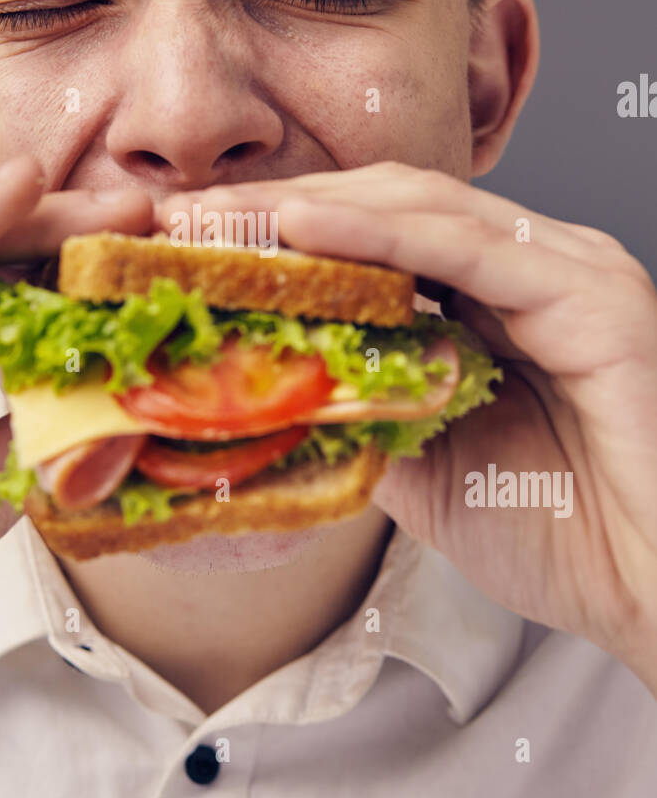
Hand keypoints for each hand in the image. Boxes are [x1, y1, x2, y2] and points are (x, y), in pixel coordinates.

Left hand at [154, 162, 656, 693]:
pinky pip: (469, 246)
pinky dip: (381, 229)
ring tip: (225, 213)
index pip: (379, 236)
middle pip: (391, 205)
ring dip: (315, 206)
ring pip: (422, 209)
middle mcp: (534, 268)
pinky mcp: (590, 295)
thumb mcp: (428, 467)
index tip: (195, 242)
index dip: (286, 231)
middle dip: (285, 207)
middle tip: (187, 216)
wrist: (654, 592)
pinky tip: (305, 221)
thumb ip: (365, 413)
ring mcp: (568, 270)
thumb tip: (274, 392)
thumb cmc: (565, 534)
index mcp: (499, 298)